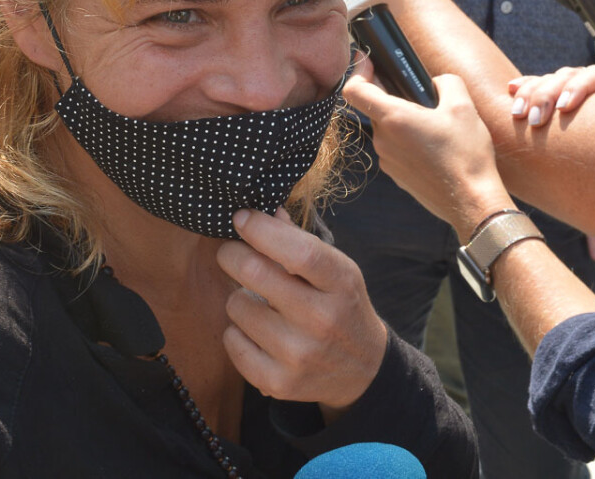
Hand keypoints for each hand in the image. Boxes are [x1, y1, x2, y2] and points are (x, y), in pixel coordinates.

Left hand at [216, 208, 387, 421]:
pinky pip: (231, 341)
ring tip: (256, 301)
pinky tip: (255, 331)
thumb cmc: (341, 306)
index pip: (299, 251)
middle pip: (255, 273)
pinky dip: (235, 330)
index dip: (261, 229)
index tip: (241, 217)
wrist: (363, 370)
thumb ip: (299, 241)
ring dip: (237, 296)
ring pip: (236, 305)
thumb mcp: (336, 270)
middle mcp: (322, 321)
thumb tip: (262, 212)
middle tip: (231, 253)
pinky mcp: (278, 383)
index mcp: (341, 284)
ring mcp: (299, 355)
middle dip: (231, 254)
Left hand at [343, 61, 512, 240]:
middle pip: (373, 108)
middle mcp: (382, 141)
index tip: (370, 64)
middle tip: (415, 92)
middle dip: (390, 96)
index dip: (358, 72)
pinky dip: (406, 140)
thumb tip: (436, 82)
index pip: (354, 90)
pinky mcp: (396, 176)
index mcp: (393, 119)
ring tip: (431, 121)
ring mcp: (387, 161)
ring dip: (401, 120)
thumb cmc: (466, 154)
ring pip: (386, 129)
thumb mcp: (463, 107)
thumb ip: (446, 82)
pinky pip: (394, 148)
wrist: (472, 201)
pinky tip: (433, 143)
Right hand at [508, 65, 594, 126]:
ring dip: (530, 93)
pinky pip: (538, 86)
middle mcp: (591, 83)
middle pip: (566, 76)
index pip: (594, 76)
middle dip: (546, 96)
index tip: (564, 109)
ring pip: (548, 80)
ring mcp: (573, 89)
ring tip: (517, 114)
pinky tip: (510, 90)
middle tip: (534, 120)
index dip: (578, 88)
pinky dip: (524, 86)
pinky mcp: (558, 99)